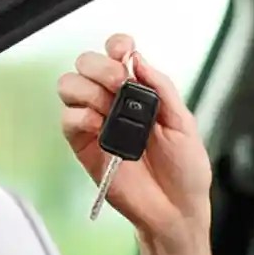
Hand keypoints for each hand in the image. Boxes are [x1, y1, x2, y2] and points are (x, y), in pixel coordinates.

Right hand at [58, 33, 213, 251]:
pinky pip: (68, 120)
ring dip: (87, 88)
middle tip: (118, 82)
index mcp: (140, 93)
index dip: (116, 45)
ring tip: (109, 107)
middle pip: (86, 65)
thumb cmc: (185, 169)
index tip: (123, 50)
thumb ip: (162, 89)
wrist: (177, 209)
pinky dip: (80, 116)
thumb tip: (139, 61)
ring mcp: (97, 124)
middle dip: (99, 66)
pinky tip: (99, 125)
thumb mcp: (184, 123)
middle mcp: (114, 104)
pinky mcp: (85, 147)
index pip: (118, 55)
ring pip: (69, 86)